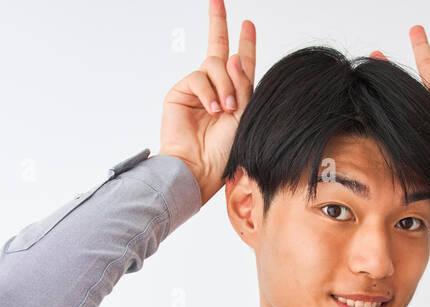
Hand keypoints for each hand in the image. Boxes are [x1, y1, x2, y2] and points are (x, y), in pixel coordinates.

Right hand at [159, 0, 255, 204]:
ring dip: (225, 84)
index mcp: (235, 97)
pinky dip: (209, 91)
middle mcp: (216, 90)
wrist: (199, 168)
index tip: (248, 24)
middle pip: (219, 50)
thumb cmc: (224, 151)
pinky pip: (199, 77)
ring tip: (226, 108)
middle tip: (217, 1)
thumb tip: (235, 56)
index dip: (246, 44)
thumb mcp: (245, 116)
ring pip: (214, 65)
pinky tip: (212, 109)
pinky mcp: (181, 92)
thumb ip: (243, 85)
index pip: (242, 65)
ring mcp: (198, 91)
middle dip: (219, 24)